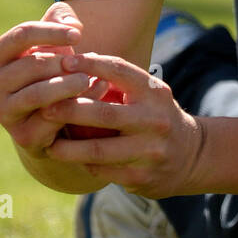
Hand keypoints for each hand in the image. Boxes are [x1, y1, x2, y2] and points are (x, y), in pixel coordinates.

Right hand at [0, 2, 104, 155]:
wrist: (51, 123)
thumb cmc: (51, 72)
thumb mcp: (53, 41)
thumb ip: (59, 20)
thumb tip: (72, 24)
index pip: (21, 35)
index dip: (51, 31)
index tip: (79, 34)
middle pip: (31, 65)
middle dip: (63, 62)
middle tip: (87, 61)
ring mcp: (4, 113)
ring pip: (38, 94)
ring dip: (69, 84)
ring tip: (90, 78)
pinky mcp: (23, 136)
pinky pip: (52, 118)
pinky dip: (77, 105)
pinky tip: (98, 92)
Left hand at [40, 51, 206, 197]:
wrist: (192, 156)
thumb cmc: (155, 116)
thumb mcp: (147, 93)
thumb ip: (116, 80)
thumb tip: (72, 61)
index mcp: (154, 93)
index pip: (119, 71)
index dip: (89, 65)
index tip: (63, 62)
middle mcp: (155, 120)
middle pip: (104, 114)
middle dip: (70, 110)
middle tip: (44, 108)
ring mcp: (150, 151)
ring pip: (99, 150)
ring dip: (69, 148)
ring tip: (49, 144)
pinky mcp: (142, 177)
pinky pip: (103, 171)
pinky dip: (84, 165)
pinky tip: (71, 160)